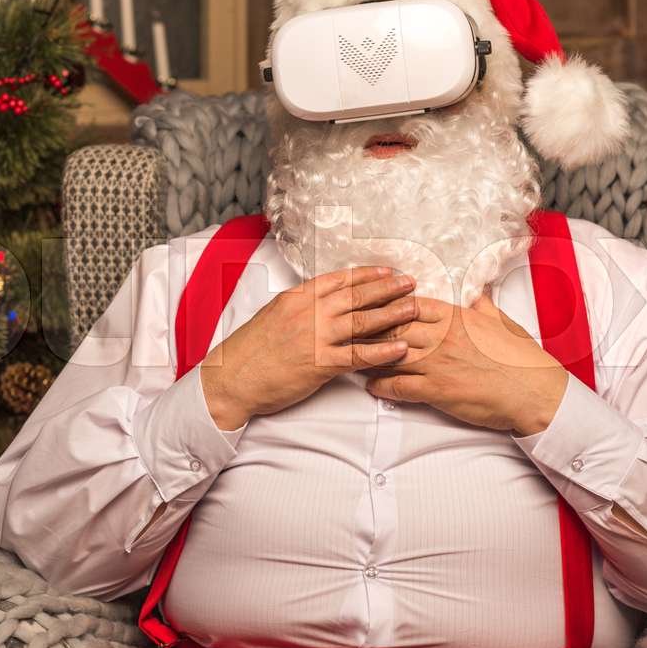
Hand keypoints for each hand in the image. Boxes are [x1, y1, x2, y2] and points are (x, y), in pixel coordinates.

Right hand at [200, 266, 417, 429]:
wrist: (232, 378)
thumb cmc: (250, 350)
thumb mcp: (273, 315)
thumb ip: (299, 306)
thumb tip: (320, 300)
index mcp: (297, 298)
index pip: (339, 280)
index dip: (366, 274)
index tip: (387, 270)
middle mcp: (309, 313)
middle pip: (356, 296)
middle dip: (387, 288)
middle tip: (410, 282)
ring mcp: (315, 337)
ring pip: (362, 321)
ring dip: (392, 313)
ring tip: (414, 307)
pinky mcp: (320, 364)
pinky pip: (358, 355)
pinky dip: (383, 351)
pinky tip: (402, 348)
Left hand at [364, 292, 569, 435]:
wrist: (534, 392)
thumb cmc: (521, 360)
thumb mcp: (502, 323)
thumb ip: (483, 307)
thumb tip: (477, 294)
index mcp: (456, 317)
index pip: (411, 305)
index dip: (389, 305)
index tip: (375, 307)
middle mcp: (442, 337)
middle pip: (393, 327)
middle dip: (372, 329)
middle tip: (354, 331)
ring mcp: (437, 363)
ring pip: (390, 355)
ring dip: (370, 356)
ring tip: (354, 357)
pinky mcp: (436, 390)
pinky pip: (398, 386)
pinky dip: (381, 385)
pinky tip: (371, 385)